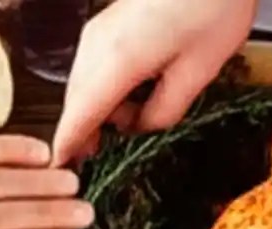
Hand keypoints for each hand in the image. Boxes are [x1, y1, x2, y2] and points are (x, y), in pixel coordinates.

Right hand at [51, 0, 257, 164]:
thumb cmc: (213, 9)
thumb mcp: (197, 74)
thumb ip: (163, 111)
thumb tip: (139, 129)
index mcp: (118, 59)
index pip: (79, 115)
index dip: (67, 146)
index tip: (58, 169)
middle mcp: (98, 44)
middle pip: (76, 101)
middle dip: (85, 131)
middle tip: (98, 159)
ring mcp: (99, 31)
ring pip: (85, 85)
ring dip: (102, 109)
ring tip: (138, 120)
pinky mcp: (108, 25)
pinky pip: (96, 67)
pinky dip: (108, 89)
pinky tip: (136, 94)